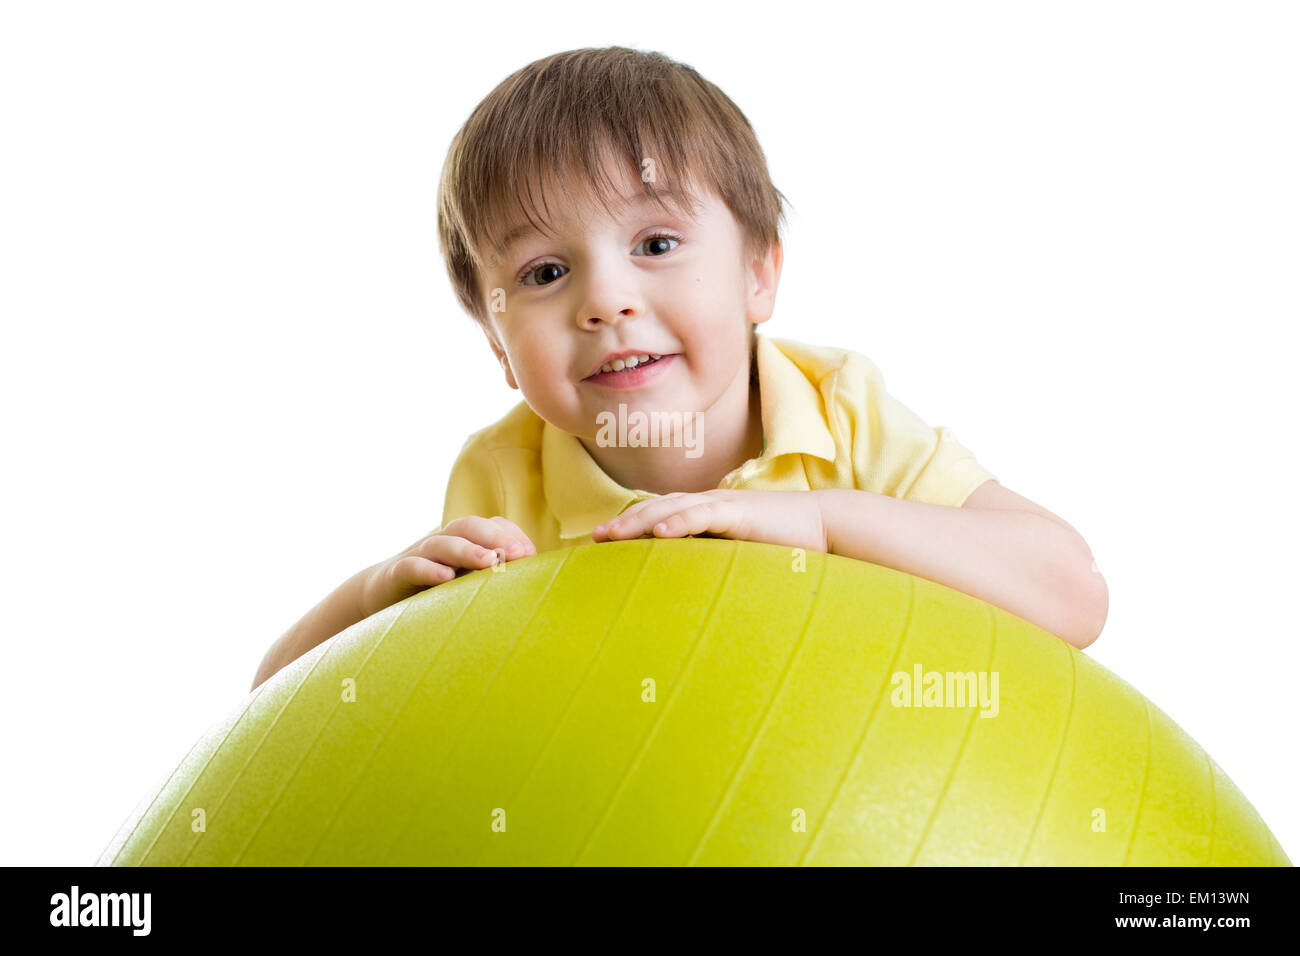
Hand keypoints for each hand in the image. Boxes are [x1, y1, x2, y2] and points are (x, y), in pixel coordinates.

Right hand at [357, 516, 536, 618]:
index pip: (489, 525)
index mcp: (461, 540)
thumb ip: (492, 577)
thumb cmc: (433, 589)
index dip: (511, 534)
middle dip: (495, 537)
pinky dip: (428, 569)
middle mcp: (441, 541)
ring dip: (467, 550)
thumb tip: (533, 586)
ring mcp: (417, 554)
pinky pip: (411, 566)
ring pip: (441, 543)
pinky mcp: (395, 574)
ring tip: (490, 561)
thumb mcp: (466, 582)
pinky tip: (446, 578)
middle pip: (467, 526)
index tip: (532, 553)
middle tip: (520, 554)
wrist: (379, 596)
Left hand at [591, 489, 827, 553]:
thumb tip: (690, 596)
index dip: (628, 527)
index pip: (657, 515)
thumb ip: (713, 566)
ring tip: (611, 536)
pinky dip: (678, 520)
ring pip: (670, 508)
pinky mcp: (740, 513)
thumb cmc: (782, 547)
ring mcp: (722, 505)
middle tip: (593, 540)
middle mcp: (707, 504)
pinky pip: (703, 514)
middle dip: (622, 523)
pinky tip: (658, 532)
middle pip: (653, 508)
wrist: (823, 527)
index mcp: (704, 514)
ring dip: (637, 521)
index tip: (600, 544)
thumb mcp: (738, 558)